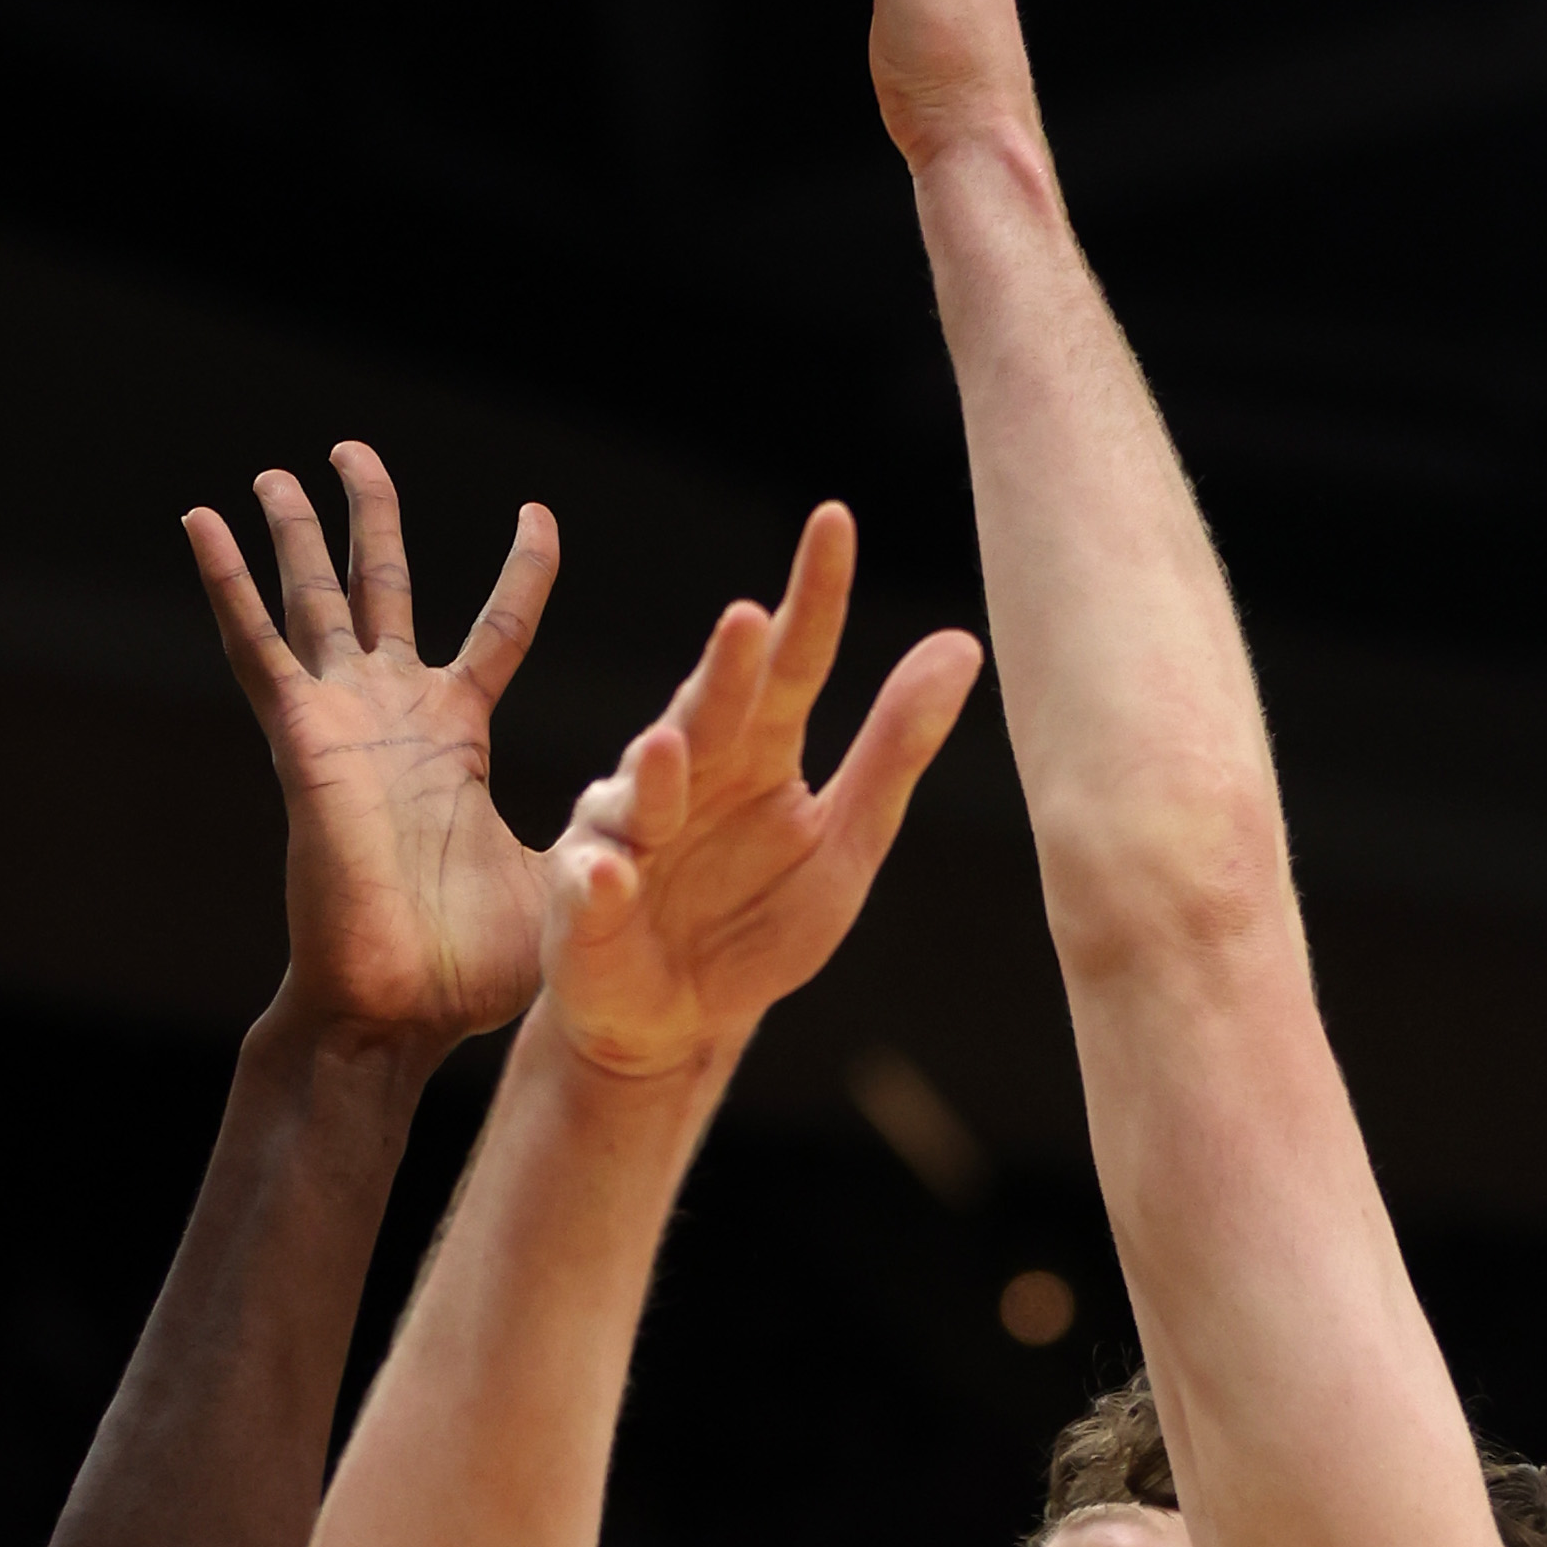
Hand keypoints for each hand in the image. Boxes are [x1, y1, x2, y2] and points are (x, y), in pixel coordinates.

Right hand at [185, 446, 553, 1049]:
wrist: (401, 1009)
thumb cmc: (477, 970)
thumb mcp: (567, 875)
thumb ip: (610, 826)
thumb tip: (666, 797)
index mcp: (456, 738)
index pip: (497, 629)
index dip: (520, 571)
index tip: (536, 514)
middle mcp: (393, 714)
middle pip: (383, 587)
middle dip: (368, 517)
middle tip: (351, 452)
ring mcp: (342, 721)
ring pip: (314, 598)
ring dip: (294, 532)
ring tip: (276, 469)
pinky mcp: (300, 738)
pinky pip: (256, 645)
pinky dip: (226, 580)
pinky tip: (199, 519)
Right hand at [541, 507, 978, 1084]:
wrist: (678, 1025)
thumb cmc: (755, 925)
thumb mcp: (845, 845)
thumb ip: (894, 751)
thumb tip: (963, 643)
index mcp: (756, 753)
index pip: (792, 663)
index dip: (813, 598)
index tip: (835, 521)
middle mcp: (685, 774)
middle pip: (711, 712)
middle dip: (724, 670)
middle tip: (749, 619)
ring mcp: (627, 834)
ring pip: (640, 795)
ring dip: (653, 774)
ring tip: (671, 748)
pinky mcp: (583, 903)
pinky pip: (588, 889)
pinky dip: (597, 883)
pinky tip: (610, 875)